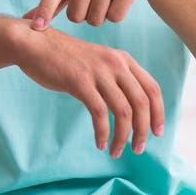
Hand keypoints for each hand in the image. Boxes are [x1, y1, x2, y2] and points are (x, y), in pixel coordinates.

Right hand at [10, 19, 164, 156]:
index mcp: (123, 58)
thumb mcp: (99, 62)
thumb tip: (132, 108)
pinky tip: (100, 143)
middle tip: (138, 149)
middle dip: (143, 130)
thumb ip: (115, 78)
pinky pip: (99, 113)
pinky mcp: (80, 81)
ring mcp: (98, 71)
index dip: (158, 112)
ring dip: (122, 136)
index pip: (152, 88)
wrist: (36, 43)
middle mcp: (115, 63)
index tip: (157, 132)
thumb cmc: (66, 58)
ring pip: (123, 111)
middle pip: (141, 102)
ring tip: (116, 151)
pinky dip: (103, 132)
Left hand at [24, 0, 162, 28]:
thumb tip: (26, 19)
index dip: (45, 10)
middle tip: (92, 1)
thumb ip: (54, 0)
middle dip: (83, 15)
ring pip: (96, 19)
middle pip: (76, 15)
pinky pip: (115, 17)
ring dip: (100, 16)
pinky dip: (116, 15)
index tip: (36, 28)